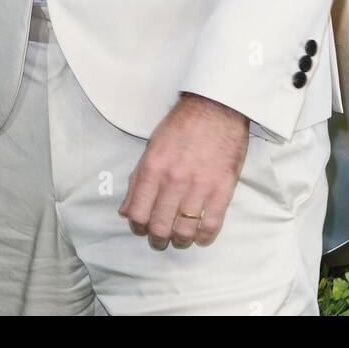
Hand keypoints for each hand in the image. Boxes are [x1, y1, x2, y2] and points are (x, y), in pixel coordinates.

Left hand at [118, 93, 250, 249]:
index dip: (138, 226)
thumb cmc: (182, 125)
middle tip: (160, 238)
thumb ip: (137, 180)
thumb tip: (126, 211)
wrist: (216, 107)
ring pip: (184, 230)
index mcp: (153, 167)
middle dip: (157, 238)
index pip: (138, 213)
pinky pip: (211, 225)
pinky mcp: (222, 188)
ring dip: (180, 240)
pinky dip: (203, 237)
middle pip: (160, 226)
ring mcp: (200, 185)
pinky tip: (199, 237)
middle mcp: (174, 179)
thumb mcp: (152, 146)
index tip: (141, 227)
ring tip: (179, 238)